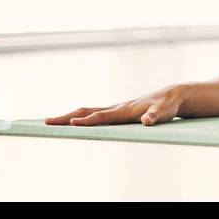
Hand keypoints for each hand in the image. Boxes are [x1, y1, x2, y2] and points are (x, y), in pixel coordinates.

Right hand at [44, 83, 188, 126]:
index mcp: (124, 110)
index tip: (72, 123)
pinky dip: (81, 117)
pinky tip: (74, 122)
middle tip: (46, 122)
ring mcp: (116, 108)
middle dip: (67, 117)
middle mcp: (117, 108)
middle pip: (87, 111)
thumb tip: (147, 121)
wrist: (173, 94)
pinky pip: (95, 113)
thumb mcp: (163, 113)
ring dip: (70, 116)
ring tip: (52, 121)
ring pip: (88, 111)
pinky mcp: (118, 111)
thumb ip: (155, 117)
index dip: (88, 121)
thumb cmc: (167, 106)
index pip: (102, 116)